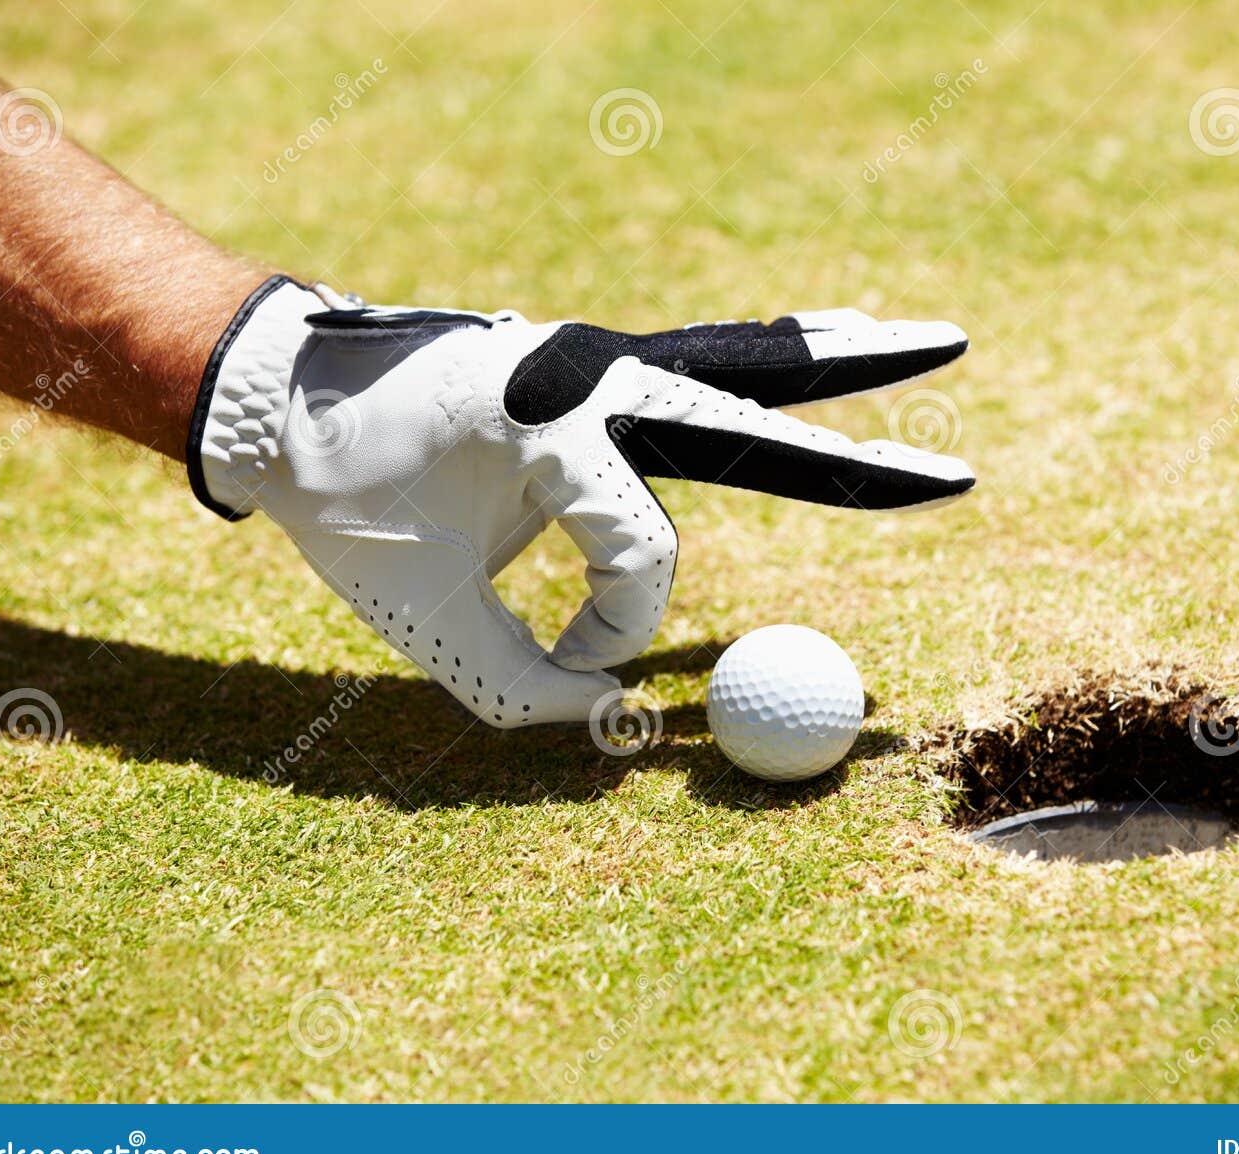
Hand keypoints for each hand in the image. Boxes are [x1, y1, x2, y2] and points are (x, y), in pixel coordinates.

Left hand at [189, 278, 974, 725]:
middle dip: (862, 457)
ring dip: (840, 365)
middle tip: (960, 473)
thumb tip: (608, 728)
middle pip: (758, 419)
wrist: (278, 394)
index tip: (571, 661)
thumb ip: (512, 678)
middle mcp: (593, 370)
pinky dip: (777, 357)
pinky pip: (707, 360)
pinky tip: (835, 340)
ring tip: (931, 342)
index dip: (618, 627)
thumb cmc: (340, 497)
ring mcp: (602, 355)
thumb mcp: (413, 606)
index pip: (644, 551)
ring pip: (749, 362)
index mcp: (549, 421)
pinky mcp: (598, 362)